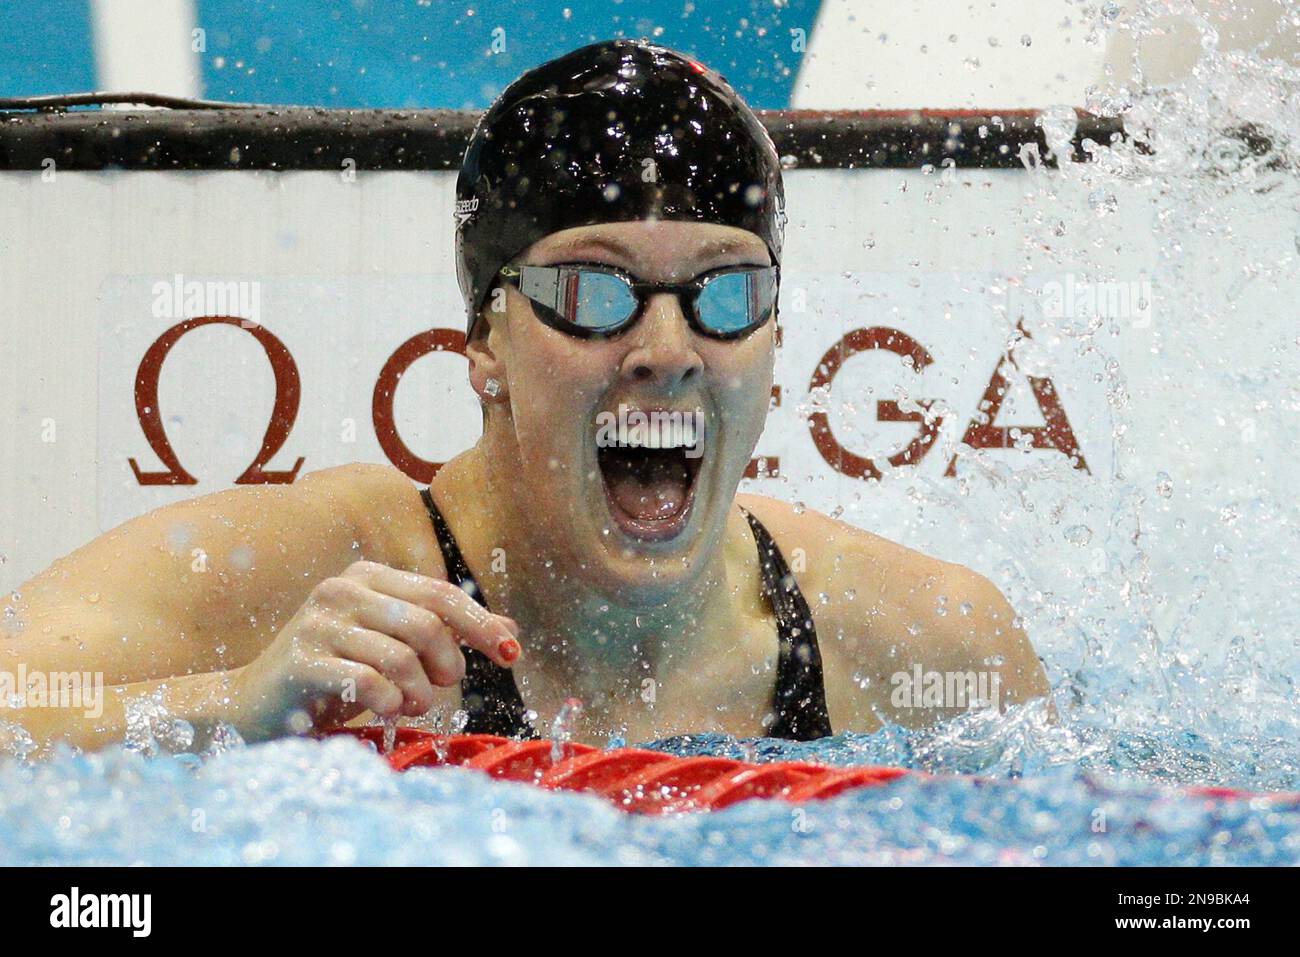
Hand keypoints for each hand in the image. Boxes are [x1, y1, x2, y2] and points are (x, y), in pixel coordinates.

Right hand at [228, 560, 519, 739]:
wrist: (255, 704)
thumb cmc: (335, 675)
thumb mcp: (393, 648)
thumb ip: (446, 635)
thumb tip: (510, 630)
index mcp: (369, 577)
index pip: (441, 594)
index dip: (481, 623)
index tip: (512, 654)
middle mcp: (342, 589)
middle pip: (427, 622)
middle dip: (447, 663)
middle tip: (442, 688)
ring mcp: (318, 622)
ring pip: (401, 656)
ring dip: (419, 692)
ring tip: (412, 705)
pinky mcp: (301, 660)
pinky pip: (370, 681)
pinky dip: (390, 702)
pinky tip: (386, 709)